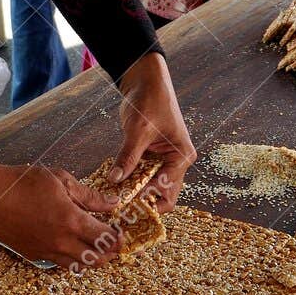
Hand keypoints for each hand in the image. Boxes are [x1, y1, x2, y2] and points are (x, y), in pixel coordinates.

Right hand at [0, 158, 123, 270]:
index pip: (105, 240)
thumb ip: (89, 195)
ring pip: (78, 267)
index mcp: (71, 221)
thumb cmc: (22, 182)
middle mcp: (60, 242)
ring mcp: (46, 251)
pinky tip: (71, 244)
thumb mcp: (60, 180)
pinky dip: (71, 258)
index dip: (118, 239)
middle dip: (109, 253)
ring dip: (91, 259)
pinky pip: (59, 263)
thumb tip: (113, 203)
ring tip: (94, 244)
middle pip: (96, 260)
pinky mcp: (34, 255)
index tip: (121, 232)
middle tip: (112, 242)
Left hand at [112, 52, 196, 213]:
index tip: (127, 208)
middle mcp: (176, 162)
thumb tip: (115, 180)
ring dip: (135, 195)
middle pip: (162, 194)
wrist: (146, 81)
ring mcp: (163, 161)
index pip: (167, 189)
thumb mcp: (137, 130)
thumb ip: (128, 156)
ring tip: (114, 204)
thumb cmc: (149, 100)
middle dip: (143, 204)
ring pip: (151, 187)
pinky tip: (114, 188)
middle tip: (120, 213)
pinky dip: (130, 182)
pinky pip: (141, 176)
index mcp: (181, 156)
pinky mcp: (150, 157)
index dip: (148, 202)